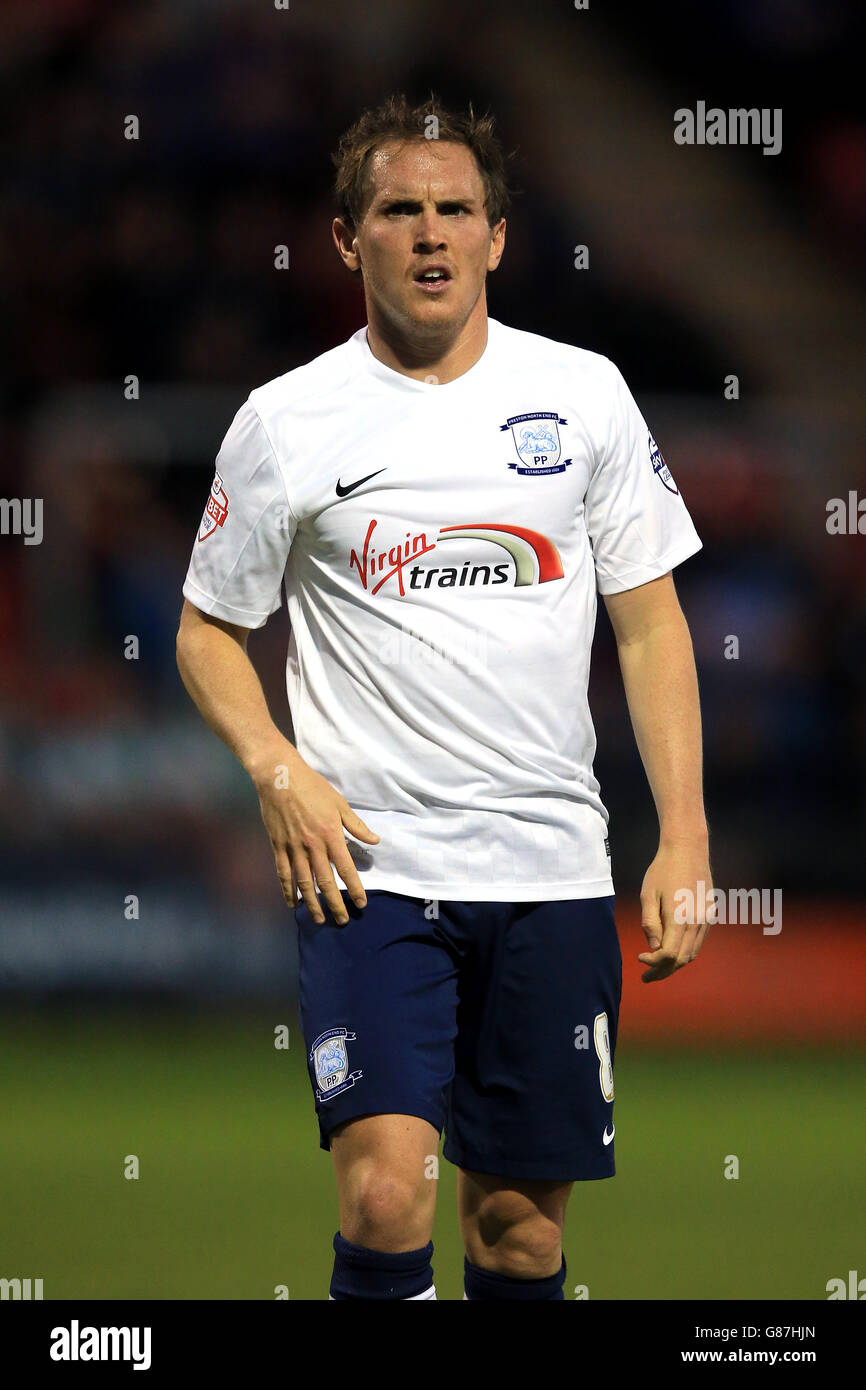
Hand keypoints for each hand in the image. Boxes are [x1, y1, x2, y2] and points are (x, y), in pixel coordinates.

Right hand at [251, 746, 378, 924]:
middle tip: (342, 920)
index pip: (346, 869)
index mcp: (331, 835)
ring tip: (319, 919)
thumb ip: (356, 826)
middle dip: (335, 904)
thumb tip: (374, 842)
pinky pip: (284, 874)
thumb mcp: (340, 804)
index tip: (361, 904)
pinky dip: (288, 890)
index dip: (355, 889)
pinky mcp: (278, 846)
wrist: (280, 778)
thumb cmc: (313, 788)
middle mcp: (313, 846)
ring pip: (304, 883)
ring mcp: (293, 848)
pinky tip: (294, 903)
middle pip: (326, 882)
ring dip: (313, 904)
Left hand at [637, 837, 713, 982]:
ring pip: (692, 953)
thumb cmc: (663, 870)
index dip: (653, 963)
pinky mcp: (710, 915)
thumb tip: (653, 947)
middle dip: (663, 971)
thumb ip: (650, 923)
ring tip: (657, 969)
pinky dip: (685, 952)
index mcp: (679, 918)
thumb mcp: (648, 894)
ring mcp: (706, 919)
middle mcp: (697, 922)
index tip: (639, 958)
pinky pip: (698, 942)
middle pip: (681, 959)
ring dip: (675, 965)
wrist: (688, 849)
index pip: (668, 955)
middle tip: (646, 977)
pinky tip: (672, 951)